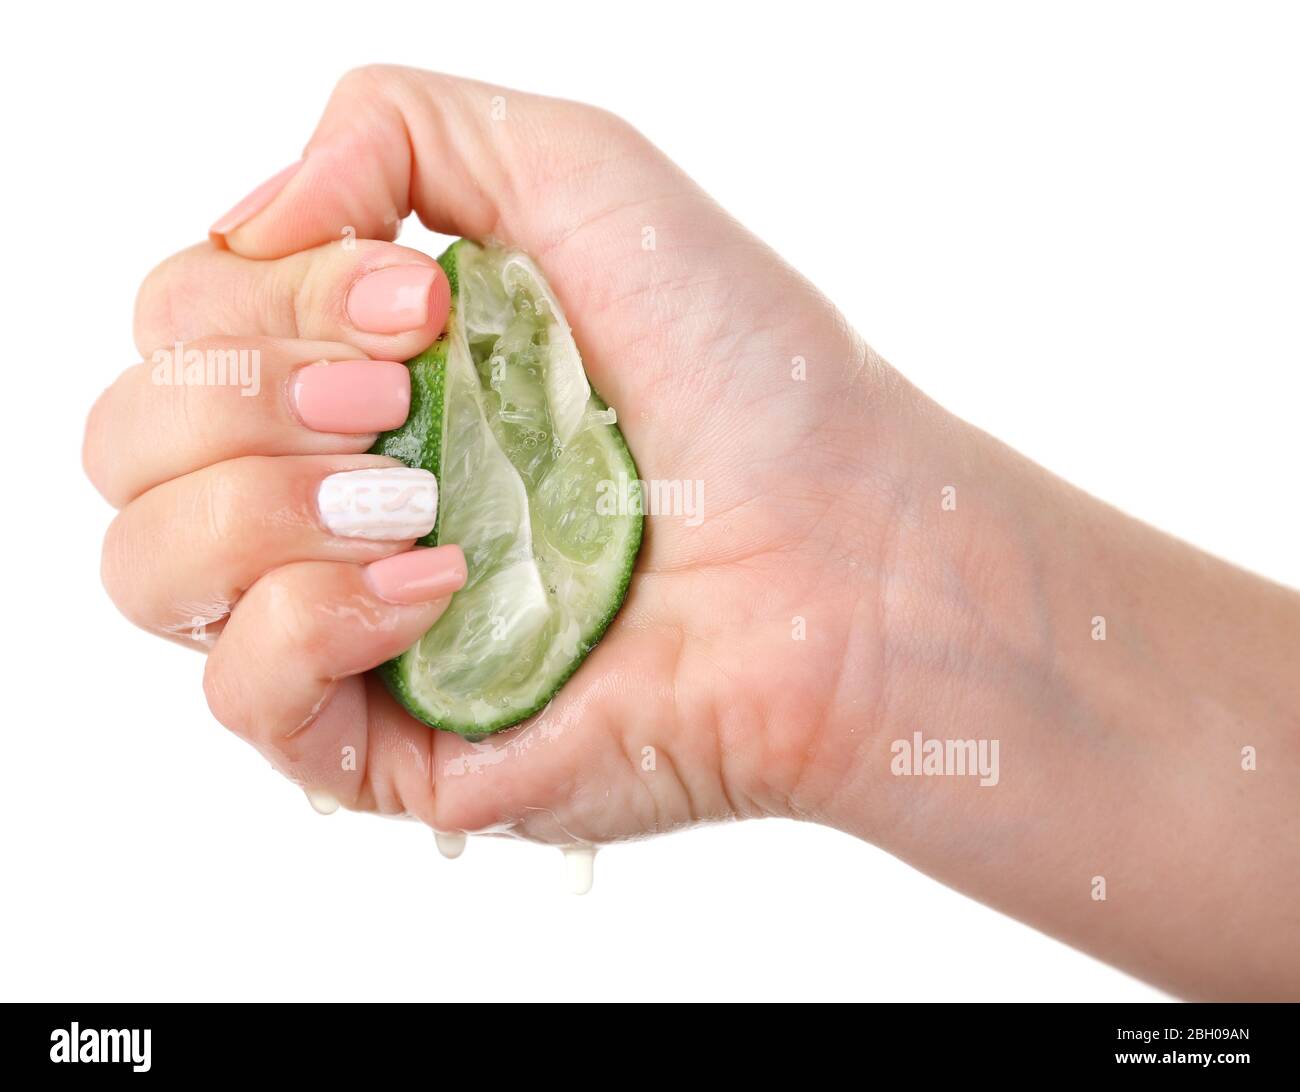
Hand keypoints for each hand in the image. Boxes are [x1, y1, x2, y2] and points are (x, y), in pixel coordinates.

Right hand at [85, 66, 904, 843]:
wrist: (848, 550)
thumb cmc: (743, 371)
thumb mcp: (578, 176)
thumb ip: (400, 129)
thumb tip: (253, 219)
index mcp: (357, 373)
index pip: (174, 326)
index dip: (256, 300)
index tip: (419, 301)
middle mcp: (332, 495)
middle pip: (130, 442)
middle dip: (241, 394)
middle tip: (405, 397)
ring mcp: (352, 624)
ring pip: (147, 566)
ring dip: (261, 502)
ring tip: (417, 494)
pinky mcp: (389, 743)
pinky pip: (236, 691)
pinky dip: (310, 617)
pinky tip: (435, 585)